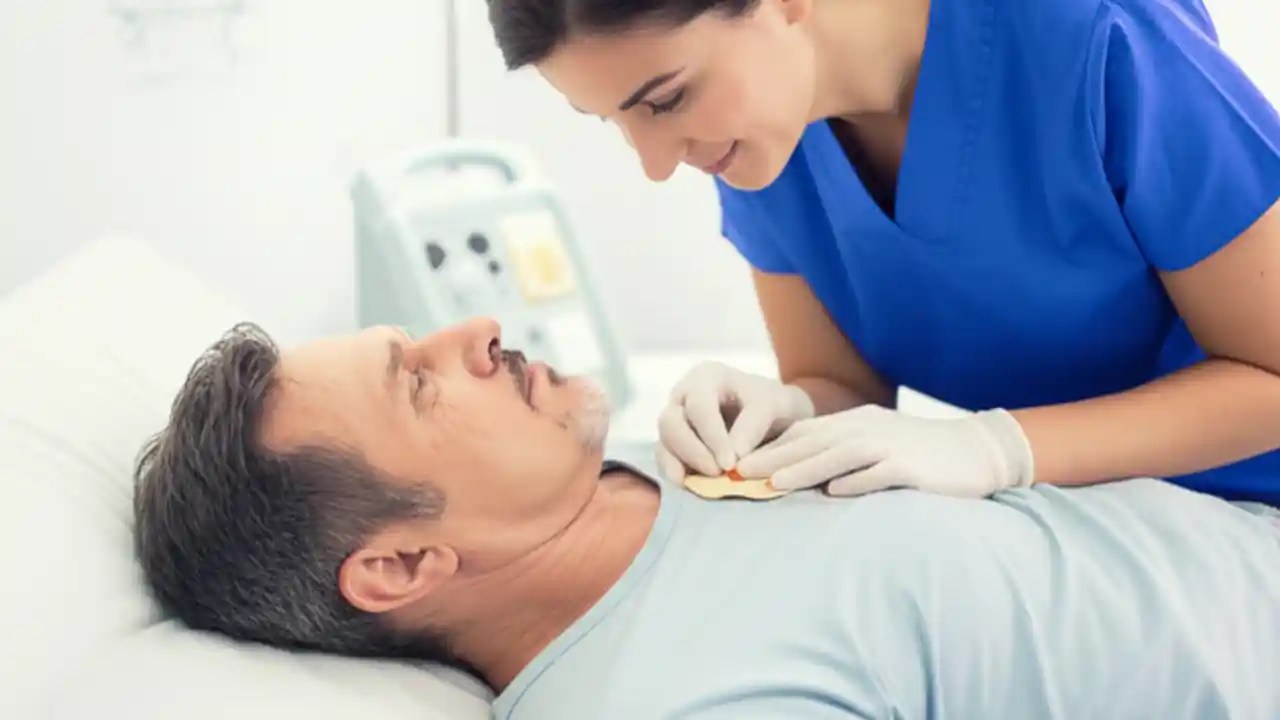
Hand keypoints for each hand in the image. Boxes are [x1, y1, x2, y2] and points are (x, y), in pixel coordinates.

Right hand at [656, 361, 815, 480]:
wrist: (775, 415)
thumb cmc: (772, 403)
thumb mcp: (774, 404)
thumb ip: (754, 423)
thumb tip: (735, 454)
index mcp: (706, 377)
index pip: (699, 406)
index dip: (712, 436)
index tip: (731, 464)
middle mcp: (684, 395)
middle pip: (671, 421)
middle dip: (692, 450)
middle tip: (717, 472)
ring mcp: (676, 418)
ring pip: (664, 439)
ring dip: (682, 462)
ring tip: (705, 482)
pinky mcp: (674, 442)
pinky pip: (664, 455)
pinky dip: (673, 470)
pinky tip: (686, 485)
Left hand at [734, 404, 1035, 497]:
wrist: (977, 450)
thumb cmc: (920, 453)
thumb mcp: (877, 442)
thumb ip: (842, 453)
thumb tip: (803, 476)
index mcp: (855, 423)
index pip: (803, 433)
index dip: (769, 447)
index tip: (736, 463)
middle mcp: (867, 429)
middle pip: (812, 442)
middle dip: (773, 457)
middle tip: (738, 473)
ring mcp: (890, 447)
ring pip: (839, 454)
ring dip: (804, 469)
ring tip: (773, 483)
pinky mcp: (912, 468)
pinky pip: (880, 473)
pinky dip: (856, 482)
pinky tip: (833, 494)